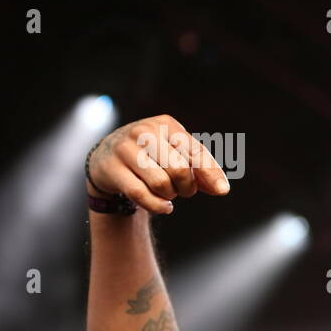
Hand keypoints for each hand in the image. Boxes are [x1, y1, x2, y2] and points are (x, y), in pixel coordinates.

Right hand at [86, 114, 229, 214]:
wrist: (107, 158)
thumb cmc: (153, 157)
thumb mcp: (178, 155)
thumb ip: (202, 170)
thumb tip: (222, 189)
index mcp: (165, 124)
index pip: (195, 152)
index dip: (211, 174)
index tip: (222, 190)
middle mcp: (143, 131)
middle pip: (180, 169)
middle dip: (187, 187)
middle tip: (184, 190)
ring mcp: (124, 148)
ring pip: (161, 183)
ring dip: (170, 195)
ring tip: (168, 193)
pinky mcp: (111, 168)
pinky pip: (141, 194)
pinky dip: (158, 206)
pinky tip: (164, 206)